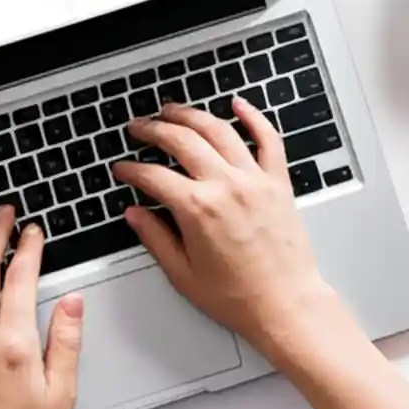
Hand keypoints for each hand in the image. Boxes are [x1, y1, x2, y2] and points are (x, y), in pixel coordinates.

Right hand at [113, 99, 338, 356]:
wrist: (286, 305)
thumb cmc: (239, 297)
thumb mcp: (183, 274)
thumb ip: (155, 238)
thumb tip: (135, 214)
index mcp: (197, 209)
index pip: (153, 175)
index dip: (131, 169)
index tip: (123, 168)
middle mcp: (226, 186)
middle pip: (182, 140)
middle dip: (153, 129)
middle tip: (139, 127)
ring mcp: (255, 180)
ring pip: (219, 130)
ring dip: (191, 114)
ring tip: (172, 110)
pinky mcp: (278, 182)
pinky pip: (268, 139)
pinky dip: (253, 116)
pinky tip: (238, 104)